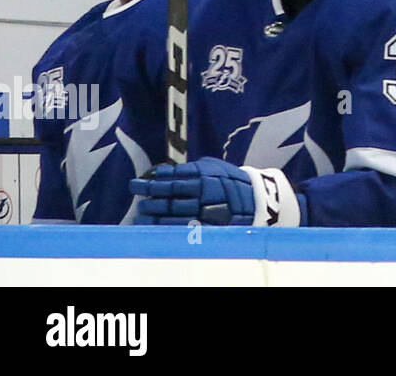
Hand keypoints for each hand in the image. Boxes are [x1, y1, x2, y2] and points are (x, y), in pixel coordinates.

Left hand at [131, 158, 302, 225]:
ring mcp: (207, 210)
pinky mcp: (210, 226)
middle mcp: (205, 192)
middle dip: (149, 196)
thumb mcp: (214, 167)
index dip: (152, 181)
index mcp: (205, 175)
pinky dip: (166, 227)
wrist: (259, 200)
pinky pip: (184, 227)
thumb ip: (191, 169)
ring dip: (153, 213)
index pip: (172, 178)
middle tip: (137, 197)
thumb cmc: (231, 181)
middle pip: (170, 195)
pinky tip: (154, 226)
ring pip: (173, 212)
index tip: (136, 184)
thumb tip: (162, 172)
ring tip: (140, 213)